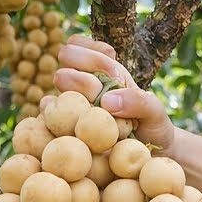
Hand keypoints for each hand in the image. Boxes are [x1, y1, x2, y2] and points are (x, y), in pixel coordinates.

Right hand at [52, 36, 176, 151]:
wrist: (148, 157)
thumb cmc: (151, 128)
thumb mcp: (154, 112)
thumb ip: (140, 102)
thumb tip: (105, 101)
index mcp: (103, 70)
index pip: (82, 44)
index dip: (93, 53)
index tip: (112, 72)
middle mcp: (83, 83)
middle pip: (66, 55)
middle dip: (82, 68)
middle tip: (99, 88)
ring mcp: (71, 105)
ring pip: (54, 86)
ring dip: (70, 93)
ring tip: (90, 108)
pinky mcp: (62, 128)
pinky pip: (48, 115)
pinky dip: (55, 116)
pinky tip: (73, 126)